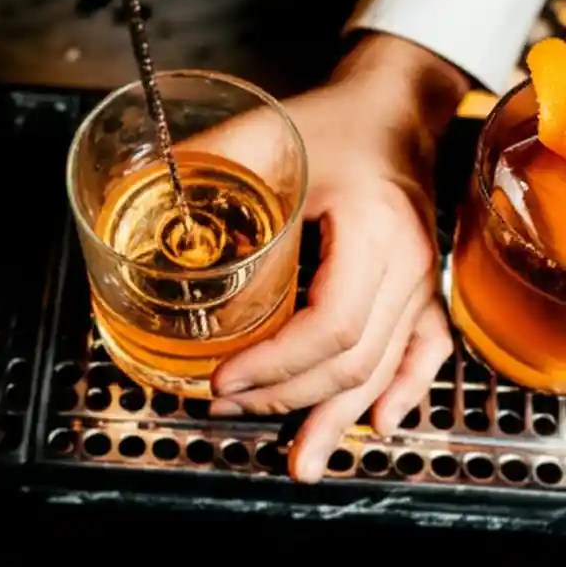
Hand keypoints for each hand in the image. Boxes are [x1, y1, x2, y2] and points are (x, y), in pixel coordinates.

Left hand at [198, 34, 466, 482]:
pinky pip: (425, 351)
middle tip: (231, 409)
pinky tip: (381, 422)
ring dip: (336, 415)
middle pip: (355, 358)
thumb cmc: (332, 120)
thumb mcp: (263, 137)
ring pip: (385, 367)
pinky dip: (404, 390)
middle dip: (288, 396)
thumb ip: (202, 172)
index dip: (274, 364)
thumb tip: (140, 210)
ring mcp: (421, 278)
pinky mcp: (424, 286)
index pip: (330, 324)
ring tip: (302, 459)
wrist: (392, 106)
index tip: (223, 380)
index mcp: (372, 228)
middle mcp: (408, 261)